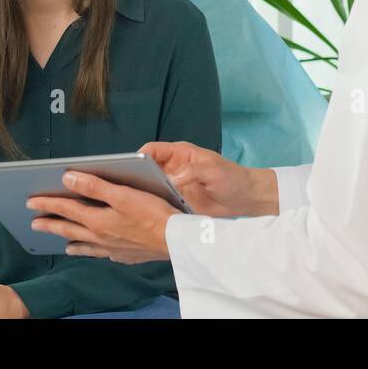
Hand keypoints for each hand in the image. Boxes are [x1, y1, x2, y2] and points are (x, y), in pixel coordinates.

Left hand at [26, 170, 178, 263]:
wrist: (175, 241)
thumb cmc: (153, 214)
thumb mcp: (123, 194)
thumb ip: (94, 185)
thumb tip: (67, 178)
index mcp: (97, 219)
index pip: (66, 209)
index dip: (47, 203)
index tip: (30, 202)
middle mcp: (100, 236)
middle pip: (69, 228)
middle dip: (50, 223)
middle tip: (34, 223)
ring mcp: (112, 248)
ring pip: (83, 244)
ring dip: (68, 239)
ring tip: (59, 241)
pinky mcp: (125, 255)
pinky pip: (100, 253)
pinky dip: (90, 251)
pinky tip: (92, 250)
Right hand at [139, 141, 277, 216]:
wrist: (245, 200)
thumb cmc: (232, 178)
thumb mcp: (214, 170)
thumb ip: (193, 171)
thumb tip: (171, 179)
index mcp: (179, 154)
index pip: (152, 150)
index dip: (138, 156)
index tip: (128, 168)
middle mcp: (172, 169)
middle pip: (145, 170)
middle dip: (133, 177)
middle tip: (122, 190)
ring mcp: (172, 187)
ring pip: (149, 189)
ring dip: (140, 196)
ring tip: (127, 206)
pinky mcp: (176, 204)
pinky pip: (159, 205)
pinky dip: (151, 210)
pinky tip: (143, 218)